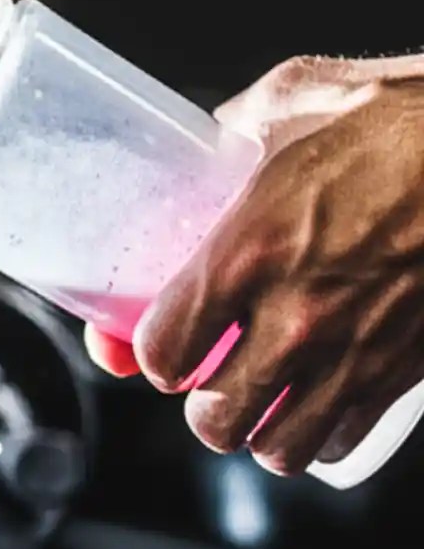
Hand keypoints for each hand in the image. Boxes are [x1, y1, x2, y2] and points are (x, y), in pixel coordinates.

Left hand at [85, 54, 423, 474]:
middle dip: (200, 403)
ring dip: (256, 428)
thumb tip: (215, 134)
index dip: (150, 353)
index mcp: (247, 253)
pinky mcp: (402, 372)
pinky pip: (341, 440)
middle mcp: (293, 318)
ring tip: (257, 399)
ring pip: (276, 447)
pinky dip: (319, 433)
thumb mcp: (294, 101)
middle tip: (207, 377)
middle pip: (212, 419)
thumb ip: (237, 128)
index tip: (161, 342)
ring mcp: (351, 353)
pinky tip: (314, 403)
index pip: (161, 350)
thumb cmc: (400, 119)